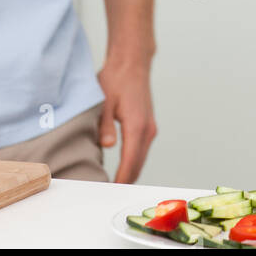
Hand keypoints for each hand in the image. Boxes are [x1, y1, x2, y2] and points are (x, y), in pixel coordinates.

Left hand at [96, 58, 156, 183]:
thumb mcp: (104, 101)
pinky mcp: (148, 126)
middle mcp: (147, 130)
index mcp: (137, 125)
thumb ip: (105, 125)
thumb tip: (107, 145)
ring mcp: (150, 128)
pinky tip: (121, 167)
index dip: (120, 179)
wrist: (132, 62)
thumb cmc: (116, 78)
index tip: (108, 190)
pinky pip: (141, 150)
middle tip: (105, 192)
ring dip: (129, 172)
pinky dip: (133, 162)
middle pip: (138, 165)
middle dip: (124, 181)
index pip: (130, 161)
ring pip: (141, 159)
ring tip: (111, 184)